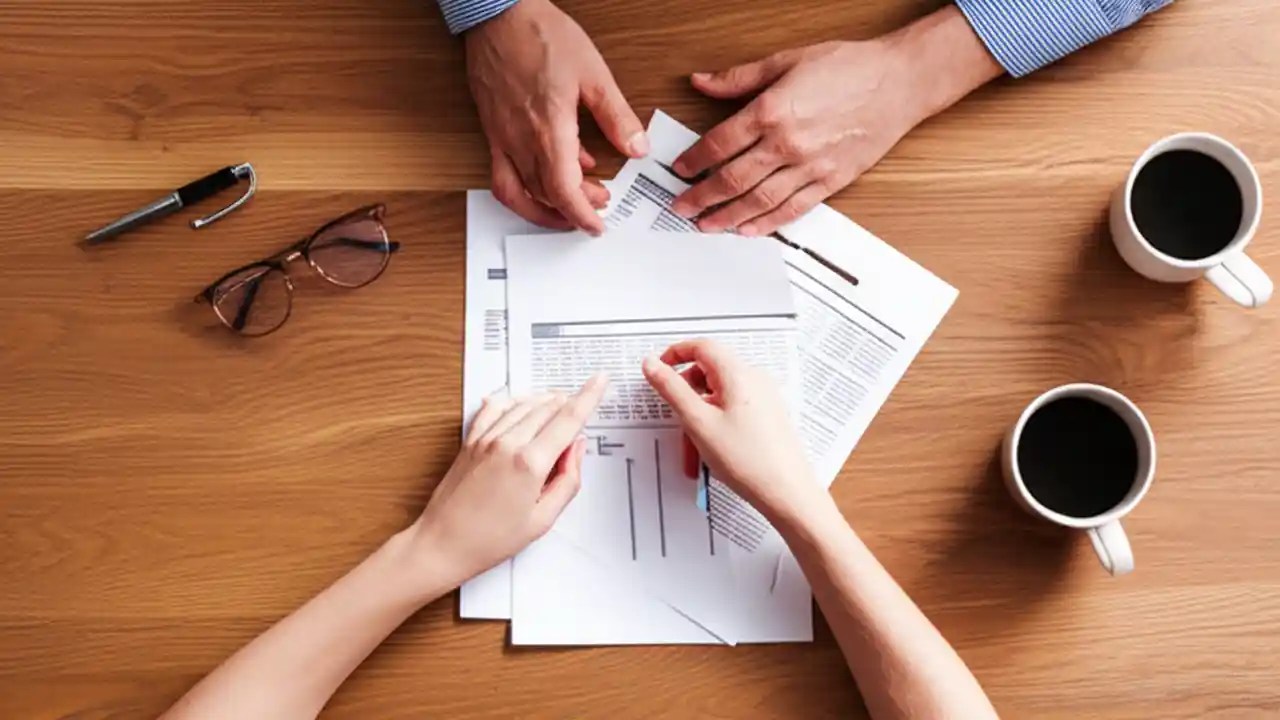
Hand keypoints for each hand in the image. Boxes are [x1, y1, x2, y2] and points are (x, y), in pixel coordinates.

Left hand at [410, 375, 607, 584]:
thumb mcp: (542, 520)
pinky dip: (511, 400)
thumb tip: (577, 450)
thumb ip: (567, 480)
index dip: (589, 397)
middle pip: (548, 407)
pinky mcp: (470, 441)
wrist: (442, 544)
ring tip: (557, 405)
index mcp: (529, 463)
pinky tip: (517, 401)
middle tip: (582, 407)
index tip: (600, 380)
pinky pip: (493, 408)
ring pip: (523, 404)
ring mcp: (485, 439)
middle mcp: (506, 444)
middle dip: (569, 403)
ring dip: (544, 400)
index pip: (568, 419)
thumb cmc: (488, 540)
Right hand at [465, 0, 647, 233]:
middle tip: (599, 202)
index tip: (597, 225)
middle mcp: (520, 140)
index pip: (564, 191)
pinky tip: (550, 170)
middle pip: (544, 196)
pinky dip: (525, 187)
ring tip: (572, 202)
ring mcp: (501, 138)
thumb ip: (616, 116)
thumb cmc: (540, 36)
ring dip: (544, 208)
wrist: (498, 14)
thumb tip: (637, 147)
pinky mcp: (491, 130)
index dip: (582, 215)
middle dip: (573, 209)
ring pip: (518, 193)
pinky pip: (502, 174)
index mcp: (548, 129)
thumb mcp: (593, 73)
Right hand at [641, 340, 819, 523]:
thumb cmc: (750, 461)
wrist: (786, 492)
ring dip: (700, 418)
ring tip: (695, 448)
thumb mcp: (698, 422)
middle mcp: (755, 381)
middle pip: (708, 374)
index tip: (659, 367)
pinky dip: (715, 425)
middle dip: (687, 397)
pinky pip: (732, 411)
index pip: (702, 346)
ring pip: (718, 397)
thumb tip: (653, 366)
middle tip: (677, 418)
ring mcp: (763, 398)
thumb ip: (671, 390)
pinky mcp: (766, 415)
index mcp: (739, 375)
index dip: (675, 354)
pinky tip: (712, 451)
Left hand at [669, 7, 1001, 236]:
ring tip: (707, 225)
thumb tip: (703, 82)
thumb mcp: (787, 60)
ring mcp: (810, 165)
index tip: (680, 170)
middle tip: (682, 207)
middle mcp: (788, 142)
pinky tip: (749, 230)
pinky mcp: (831, 180)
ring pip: (759, 200)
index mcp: (772, 110)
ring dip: (728, 217)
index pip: (719, 143)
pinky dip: (768, 223)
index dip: (694, 160)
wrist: (898, 82)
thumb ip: (740, 77)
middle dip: (701, 196)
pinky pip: (793, 208)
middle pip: (732, 178)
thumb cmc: (849, 68)